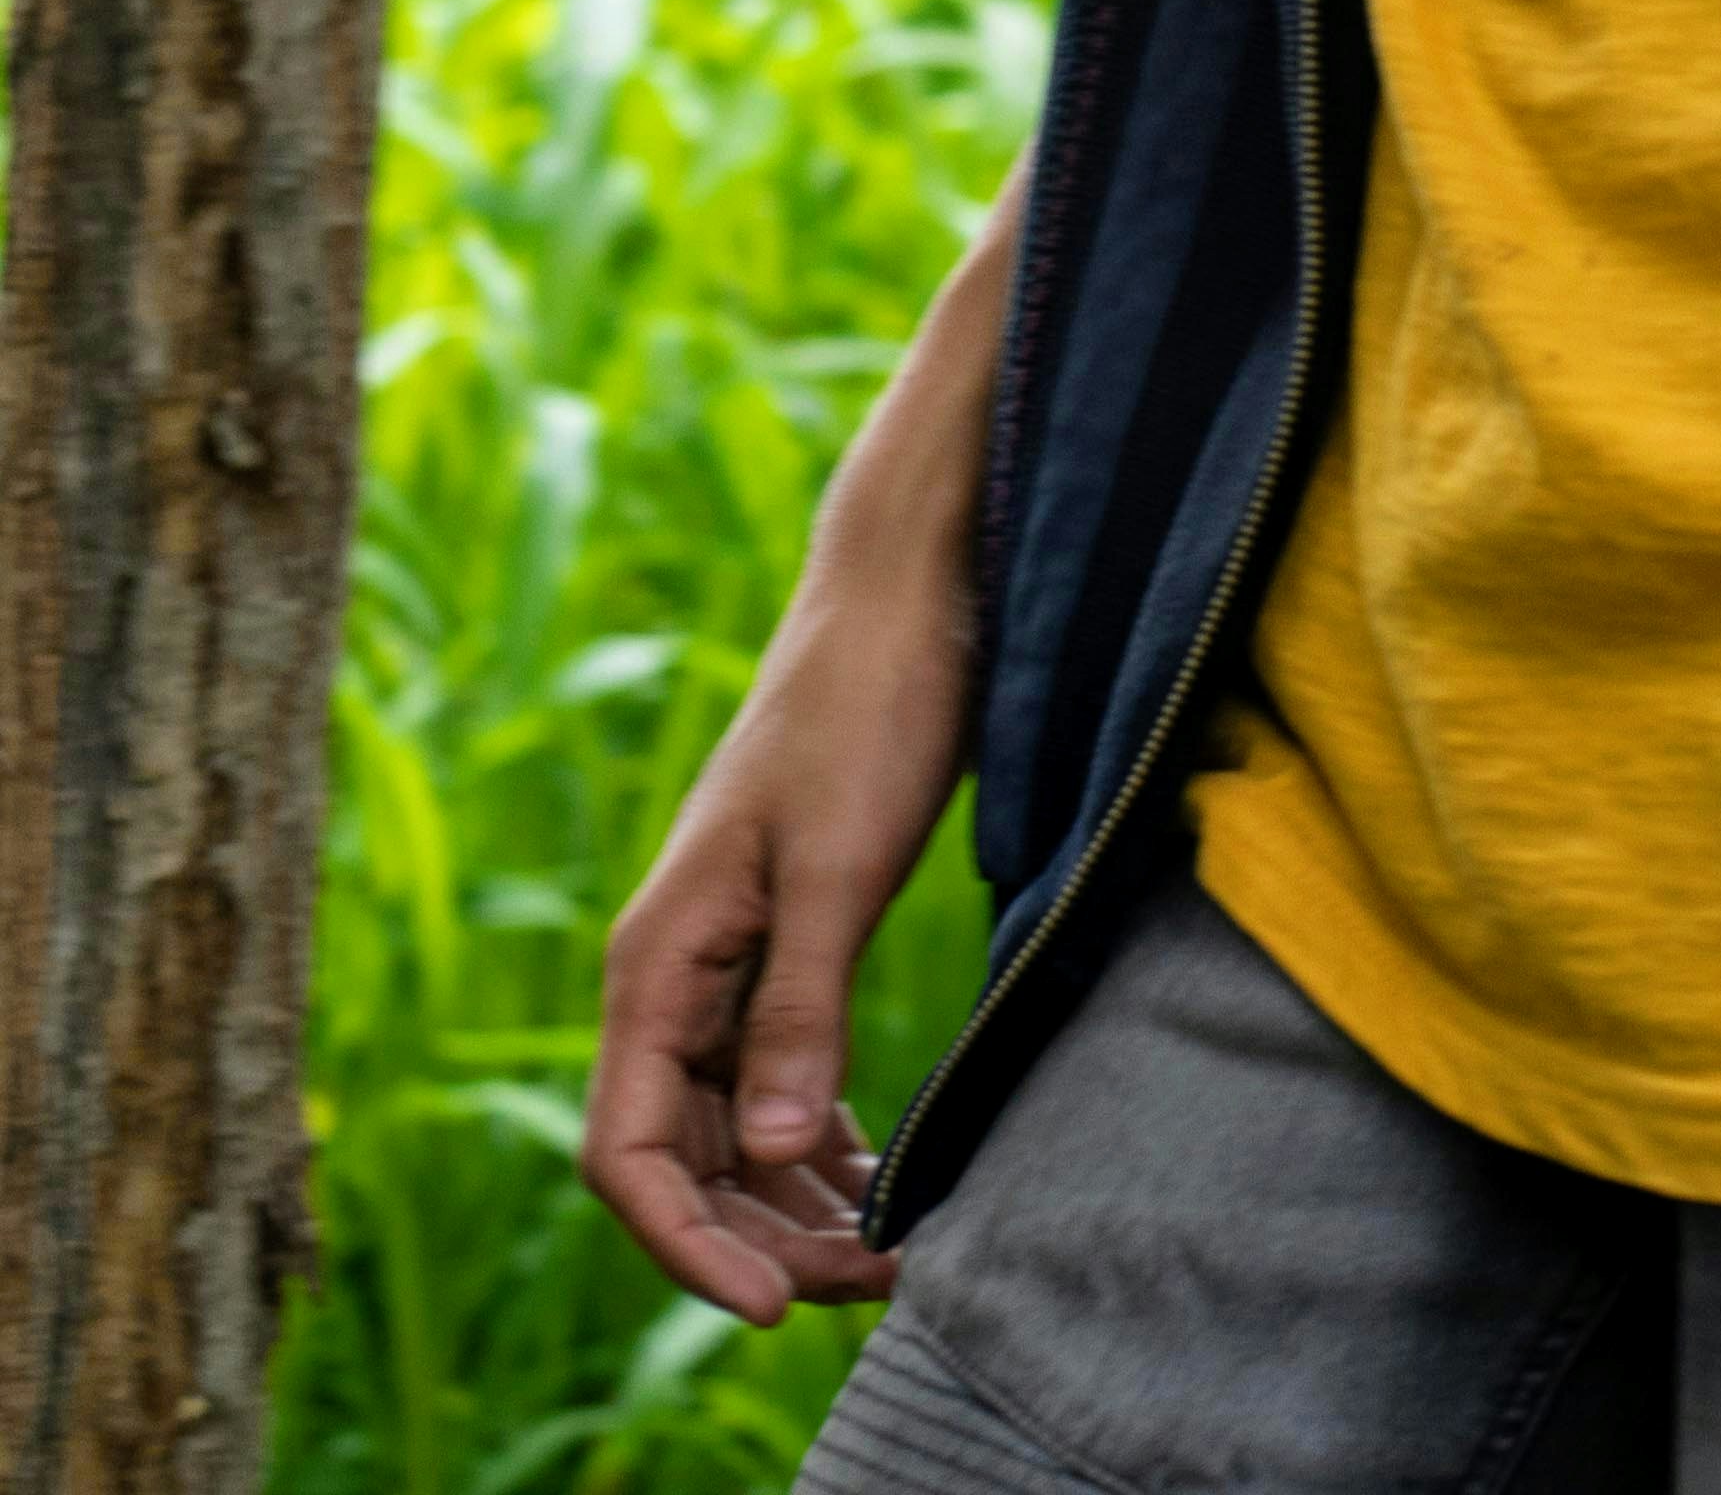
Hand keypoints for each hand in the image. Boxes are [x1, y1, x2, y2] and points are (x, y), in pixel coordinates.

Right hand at [579, 485, 976, 1319]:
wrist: (910, 595)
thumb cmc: (867, 707)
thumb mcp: (840, 864)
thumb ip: (801, 1007)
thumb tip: (778, 1153)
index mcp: (659, 959)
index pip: (630, 1151)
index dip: (689, 1243)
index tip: (777, 1303)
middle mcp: (676, 974)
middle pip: (688, 1158)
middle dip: (766, 1237)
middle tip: (879, 1284)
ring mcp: (730, 963)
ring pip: (739, 1130)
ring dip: (800, 1202)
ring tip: (895, 1253)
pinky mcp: (789, 945)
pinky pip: (783, 1081)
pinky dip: (825, 1142)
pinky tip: (882, 1181)